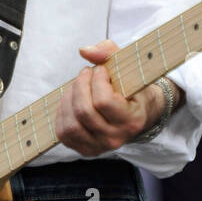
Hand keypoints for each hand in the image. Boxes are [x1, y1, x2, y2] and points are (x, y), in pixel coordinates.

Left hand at [56, 39, 161, 156]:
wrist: (139, 113)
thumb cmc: (132, 87)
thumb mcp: (128, 67)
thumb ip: (109, 52)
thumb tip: (84, 50)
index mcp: (132, 121)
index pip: (104, 101)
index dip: (97, 80)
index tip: (100, 70)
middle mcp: (116, 139)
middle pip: (84, 112)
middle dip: (79, 86)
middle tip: (85, 73)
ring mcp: (99, 147)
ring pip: (71, 125)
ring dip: (69, 99)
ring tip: (77, 87)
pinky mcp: (84, 149)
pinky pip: (63, 133)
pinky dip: (62, 113)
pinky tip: (72, 100)